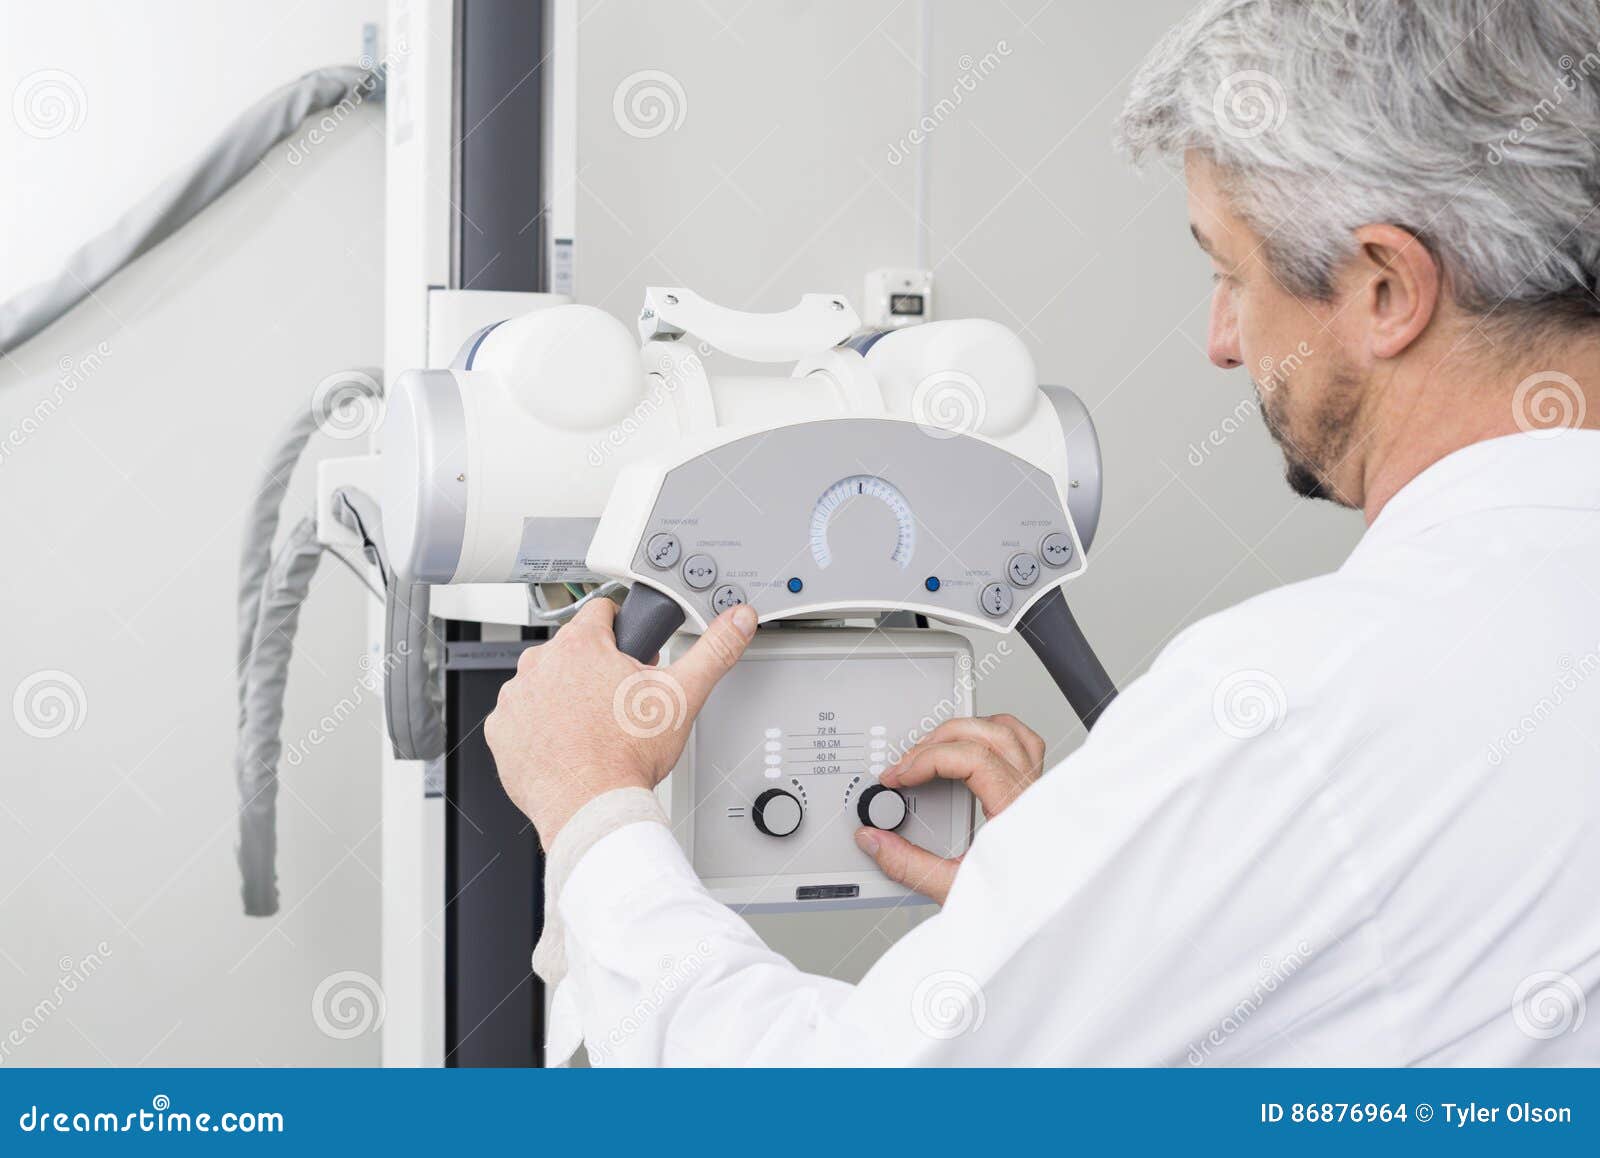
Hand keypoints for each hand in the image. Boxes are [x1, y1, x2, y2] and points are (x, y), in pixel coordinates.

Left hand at [484, 596, 757, 847]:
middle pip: (572, 651)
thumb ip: (714, 650)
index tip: (630, 653)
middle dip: (594, 669)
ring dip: (563, 697)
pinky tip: (564, 743)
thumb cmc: (627, 757)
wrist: (590, 809)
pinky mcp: (501, 732)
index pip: (601, 612)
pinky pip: (520, 718)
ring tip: (592, 727)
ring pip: (544, 683)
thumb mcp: (682, 696)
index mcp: (581, 646)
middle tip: (619, 701)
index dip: (623, 631)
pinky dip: (538, 727)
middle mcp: (539, 665)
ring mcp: (516, 699)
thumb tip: (737, 620)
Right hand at [854, 714, 1045, 904]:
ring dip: (965, 731)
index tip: (901, 777)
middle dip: (937, 743)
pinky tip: (969, 746)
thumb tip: (875, 841)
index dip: (929, 759)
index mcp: (1018, 813)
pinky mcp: (1037, 793)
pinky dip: (993, 735)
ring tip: (932, 748)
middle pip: (987, 736)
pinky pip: (1023, 743)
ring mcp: (1039, 790)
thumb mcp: (956, 889)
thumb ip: (910, 865)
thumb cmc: (1019, 905)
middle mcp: (1034, 794)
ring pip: (1008, 731)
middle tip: (906, 765)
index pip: (974, 759)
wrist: (1053, 914)